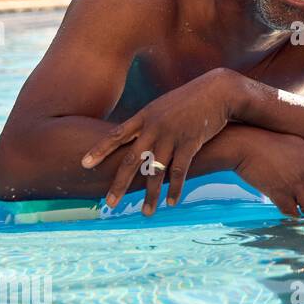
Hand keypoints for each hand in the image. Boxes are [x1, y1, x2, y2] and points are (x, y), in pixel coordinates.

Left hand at [82, 68, 239, 213]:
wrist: (219, 91)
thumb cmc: (191, 99)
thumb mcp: (163, 106)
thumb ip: (148, 121)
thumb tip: (135, 134)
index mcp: (145, 116)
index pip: (116, 135)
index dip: (99, 150)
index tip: (84, 164)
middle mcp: (154, 127)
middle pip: (132, 160)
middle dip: (119, 184)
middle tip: (110, 203)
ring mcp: (172, 136)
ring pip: (156, 171)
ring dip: (150, 194)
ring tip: (146, 213)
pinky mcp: (191, 143)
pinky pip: (179, 171)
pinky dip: (175, 189)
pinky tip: (171, 203)